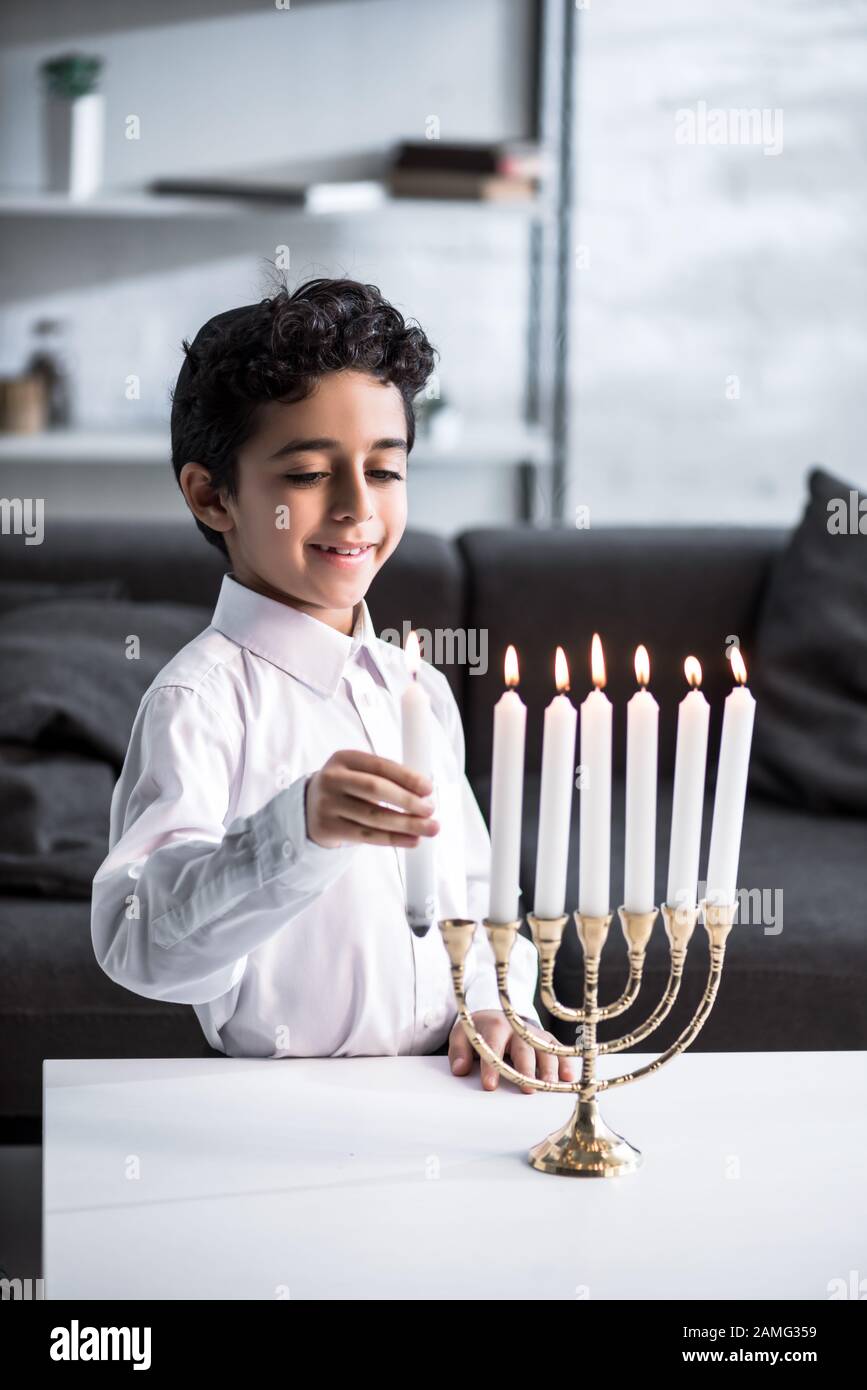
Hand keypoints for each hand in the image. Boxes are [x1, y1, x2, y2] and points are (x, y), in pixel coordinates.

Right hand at [305, 749, 438, 848]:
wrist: (311, 807)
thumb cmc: (348, 788)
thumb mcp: (359, 772)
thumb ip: (387, 778)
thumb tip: (426, 794)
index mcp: (344, 758)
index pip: (380, 766)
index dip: (407, 777)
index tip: (428, 788)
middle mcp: (332, 779)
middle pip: (375, 790)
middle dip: (407, 801)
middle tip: (430, 810)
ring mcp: (327, 804)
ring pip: (373, 817)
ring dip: (406, 824)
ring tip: (429, 828)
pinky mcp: (327, 828)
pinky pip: (366, 836)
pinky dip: (393, 839)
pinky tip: (412, 840)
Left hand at [448, 1009, 577, 1093]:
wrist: (497, 1015)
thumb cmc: (480, 1031)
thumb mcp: (463, 1035)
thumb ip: (459, 1051)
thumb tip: (460, 1069)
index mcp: (495, 1025)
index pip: (493, 1045)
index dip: (492, 1066)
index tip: (490, 1085)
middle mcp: (517, 1028)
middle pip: (523, 1047)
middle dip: (525, 1068)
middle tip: (526, 1089)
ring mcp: (534, 1034)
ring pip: (544, 1049)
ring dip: (548, 1067)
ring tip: (549, 1085)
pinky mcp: (546, 1040)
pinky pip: (558, 1050)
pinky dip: (565, 1062)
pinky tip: (569, 1077)